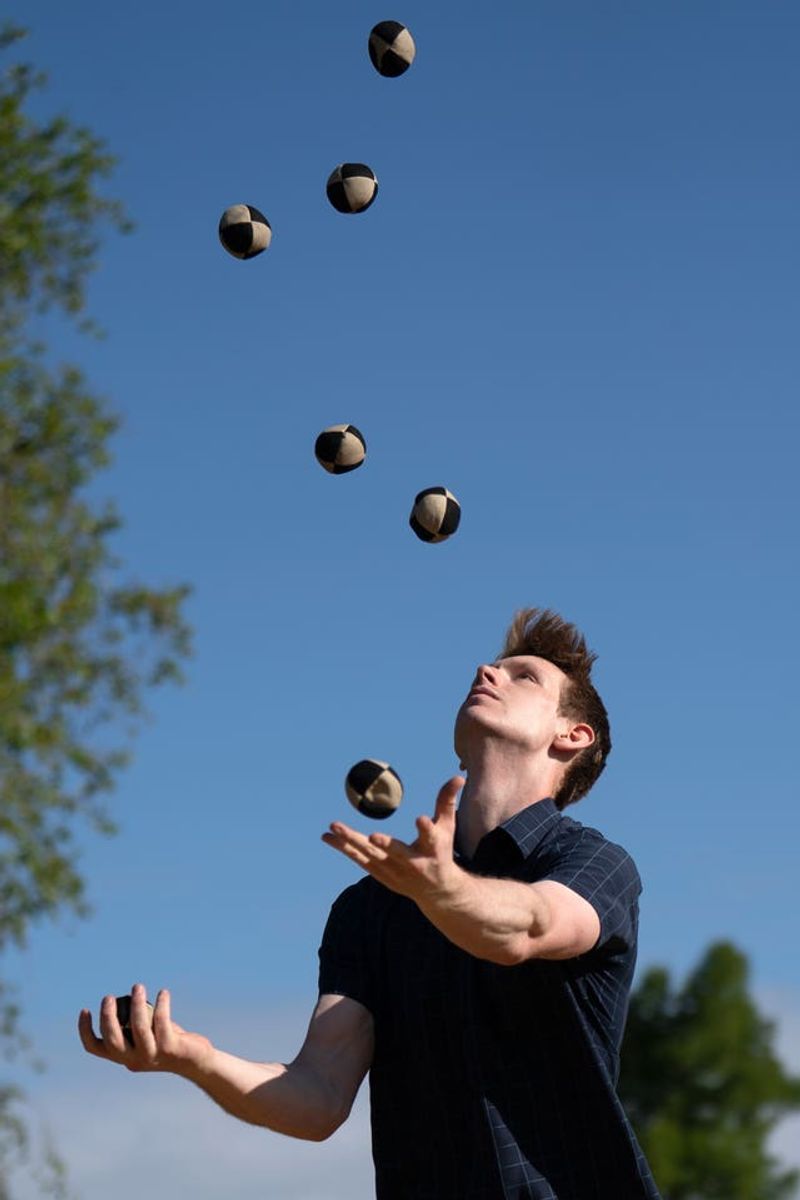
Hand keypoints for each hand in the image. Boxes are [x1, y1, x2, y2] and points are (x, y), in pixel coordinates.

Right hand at [78, 984, 211, 1075]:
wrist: (195, 1060)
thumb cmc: (167, 1042)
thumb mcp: (146, 1035)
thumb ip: (133, 1023)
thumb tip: (124, 999)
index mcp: (123, 1056)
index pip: (95, 1048)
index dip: (85, 1031)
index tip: (85, 1009)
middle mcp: (133, 1059)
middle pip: (113, 1040)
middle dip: (108, 1017)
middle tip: (109, 997)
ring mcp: (151, 1055)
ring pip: (139, 1029)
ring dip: (136, 1005)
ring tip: (138, 987)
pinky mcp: (170, 1048)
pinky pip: (162, 1022)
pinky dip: (162, 1005)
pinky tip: (163, 992)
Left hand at [322, 775, 464, 903]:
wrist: (436, 891)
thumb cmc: (442, 851)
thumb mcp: (448, 827)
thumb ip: (447, 802)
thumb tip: (458, 776)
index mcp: (432, 850)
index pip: (430, 837)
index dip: (426, 829)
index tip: (421, 819)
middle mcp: (413, 863)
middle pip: (395, 852)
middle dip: (383, 844)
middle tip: (371, 835)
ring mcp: (394, 872)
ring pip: (370, 856)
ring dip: (351, 842)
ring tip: (333, 826)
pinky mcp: (380, 875)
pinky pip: (358, 860)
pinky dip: (343, 848)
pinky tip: (327, 837)